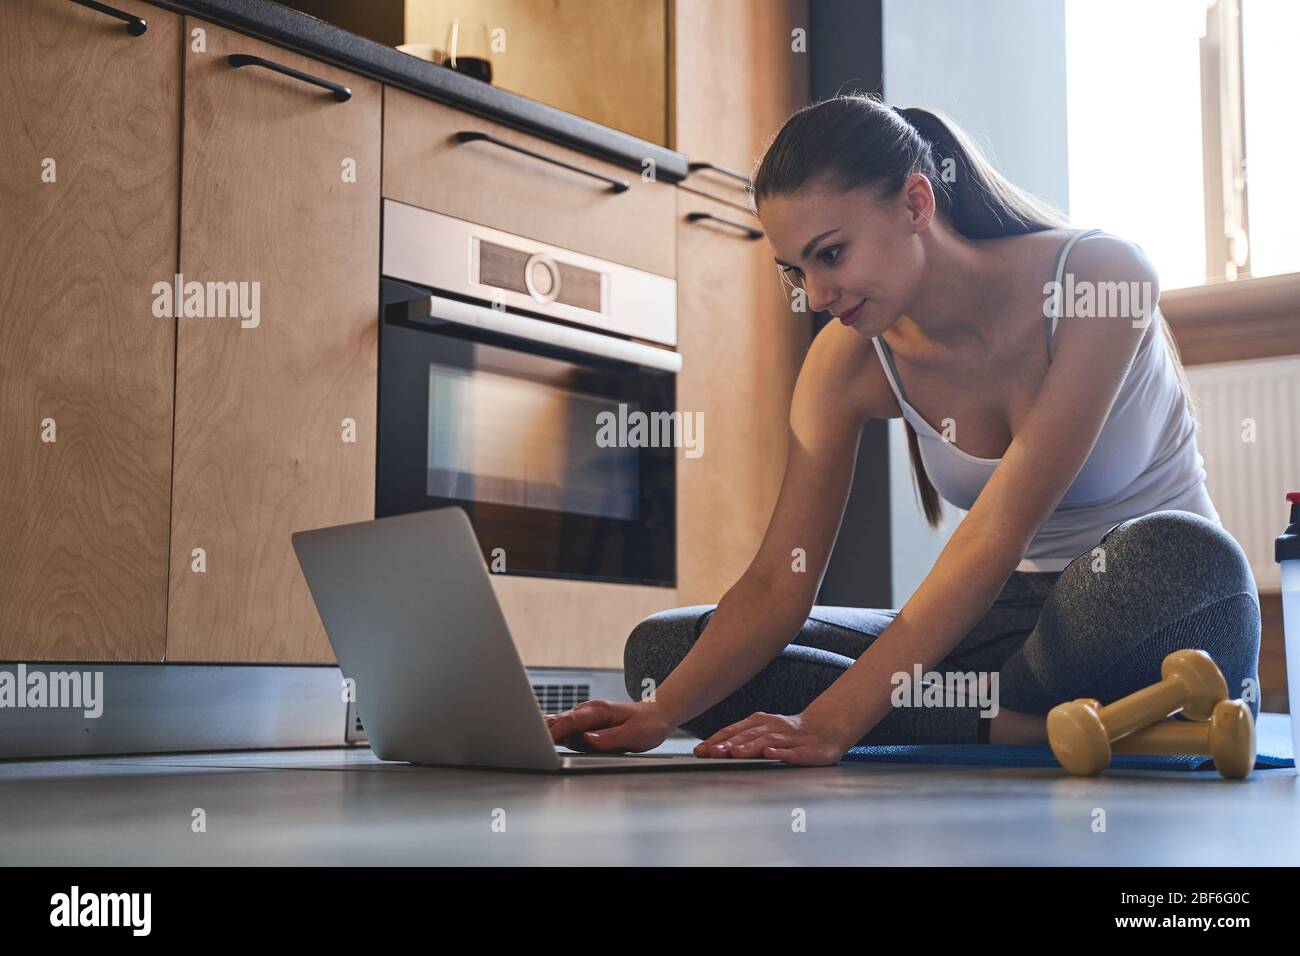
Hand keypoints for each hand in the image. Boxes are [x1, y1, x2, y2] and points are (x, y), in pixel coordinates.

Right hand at [544, 699, 674, 753]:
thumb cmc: (647, 726)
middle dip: (543, 731)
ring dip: (547, 735)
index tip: (541, 741)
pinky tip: (544, 741)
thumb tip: (586, 740)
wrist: (656, 716)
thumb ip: (608, 739)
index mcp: (598, 711)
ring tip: (532, 744)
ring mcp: (584, 717)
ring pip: (559, 726)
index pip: (570, 721)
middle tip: (528, 743)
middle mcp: (587, 711)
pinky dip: (554, 735)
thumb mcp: (633, 736)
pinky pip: (565, 730)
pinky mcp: (584, 725)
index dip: (555, 732)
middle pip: (559, 721)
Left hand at [693, 711, 854, 765]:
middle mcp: (772, 727)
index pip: (733, 731)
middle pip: (748, 735)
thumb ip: (738, 739)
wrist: (825, 729)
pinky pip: (793, 751)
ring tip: (736, 754)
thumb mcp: (762, 732)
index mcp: (759, 722)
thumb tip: (708, 749)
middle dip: (729, 745)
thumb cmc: (788, 733)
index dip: (716, 741)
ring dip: (750, 747)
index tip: (700, 751)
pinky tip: (771, 755)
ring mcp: (790, 737)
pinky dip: (781, 752)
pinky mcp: (807, 749)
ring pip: (767, 741)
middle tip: (713, 753)